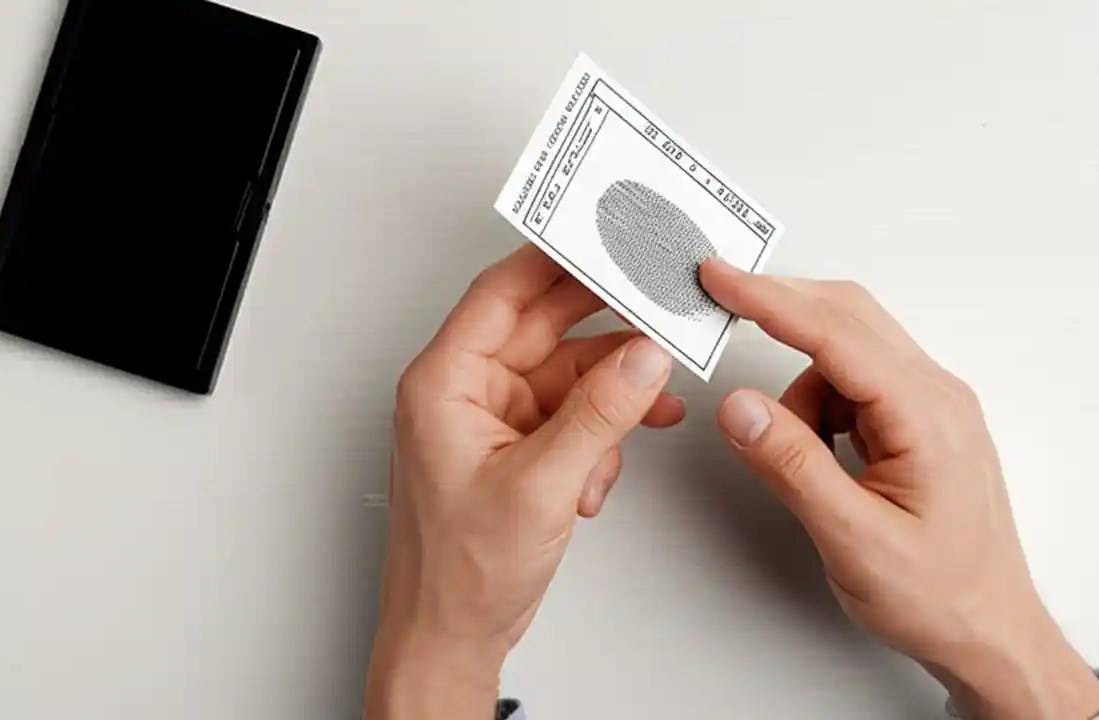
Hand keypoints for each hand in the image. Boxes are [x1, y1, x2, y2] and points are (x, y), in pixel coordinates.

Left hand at [365, 245, 680, 719]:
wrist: (450, 637)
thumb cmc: (457, 572)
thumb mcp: (539, 486)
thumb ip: (599, 416)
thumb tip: (643, 360)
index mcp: (445, 383)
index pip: (502, 293)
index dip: (554, 259)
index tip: (602, 237)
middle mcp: (467, 393)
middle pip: (542, 328)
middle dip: (601, 323)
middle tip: (651, 301)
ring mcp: (494, 422)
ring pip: (566, 376)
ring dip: (610, 393)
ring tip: (652, 398)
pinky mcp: (518, 451)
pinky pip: (570, 417)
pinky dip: (600, 434)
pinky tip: (615, 457)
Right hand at [700, 259, 1098, 718]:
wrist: (990, 632)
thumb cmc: (940, 596)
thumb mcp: (853, 539)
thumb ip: (793, 465)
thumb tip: (740, 407)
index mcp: (927, 415)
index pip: (837, 335)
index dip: (771, 302)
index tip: (722, 279)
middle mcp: (936, 396)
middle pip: (848, 319)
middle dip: (781, 311)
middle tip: (723, 305)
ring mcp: (930, 406)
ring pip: (846, 353)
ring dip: (802, 386)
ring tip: (797, 456)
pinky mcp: (918, 422)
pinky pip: (855, 385)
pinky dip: (820, 407)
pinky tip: (821, 456)